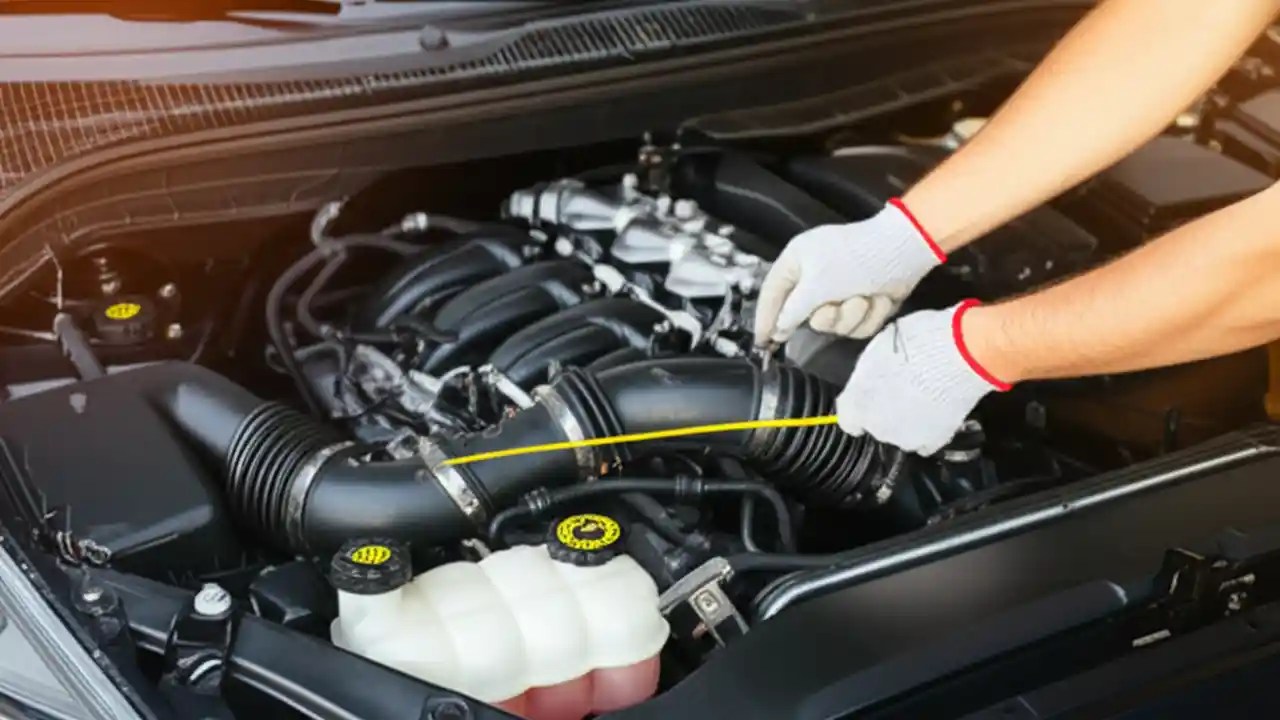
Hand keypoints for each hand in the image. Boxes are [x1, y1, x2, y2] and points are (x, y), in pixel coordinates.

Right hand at [752, 199, 944, 345]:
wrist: (906, 251)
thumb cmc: (857, 260)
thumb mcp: (817, 286)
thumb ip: (792, 312)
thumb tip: (778, 329)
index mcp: (798, 261)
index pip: (772, 294)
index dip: (766, 319)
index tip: (763, 343)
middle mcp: (816, 276)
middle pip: (807, 315)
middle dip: (827, 316)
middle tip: (834, 308)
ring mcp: (841, 289)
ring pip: (836, 324)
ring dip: (852, 315)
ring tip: (864, 297)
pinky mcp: (863, 301)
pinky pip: (857, 324)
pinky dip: (870, 314)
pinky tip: (879, 298)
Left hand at [836, 301, 1010, 454]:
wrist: (960, 354)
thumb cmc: (916, 342)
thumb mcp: (879, 347)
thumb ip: (868, 374)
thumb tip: (871, 378)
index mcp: (857, 404)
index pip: (848, 418)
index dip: (858, 407)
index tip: (867, 397)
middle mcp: (878, 428)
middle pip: (875, 424)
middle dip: (884, 410)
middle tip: (901, 387)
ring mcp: (906, 438)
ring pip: (900, 434)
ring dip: (906, 421)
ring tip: (923, 396)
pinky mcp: (935, 441)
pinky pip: (925, 441)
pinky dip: (929, 429)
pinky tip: (937, 410)